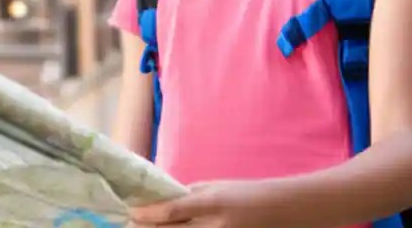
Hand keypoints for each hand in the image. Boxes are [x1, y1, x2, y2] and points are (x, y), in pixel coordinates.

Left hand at [127, 181, 269, 226]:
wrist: (281, 211)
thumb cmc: (244, 195)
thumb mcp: (216, 188)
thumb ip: (188, 197)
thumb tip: (160, 202)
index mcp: (211, 203)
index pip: (172, 212)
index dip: (148, 214)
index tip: (131, 213)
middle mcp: (214, 226)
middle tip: (130, 225)